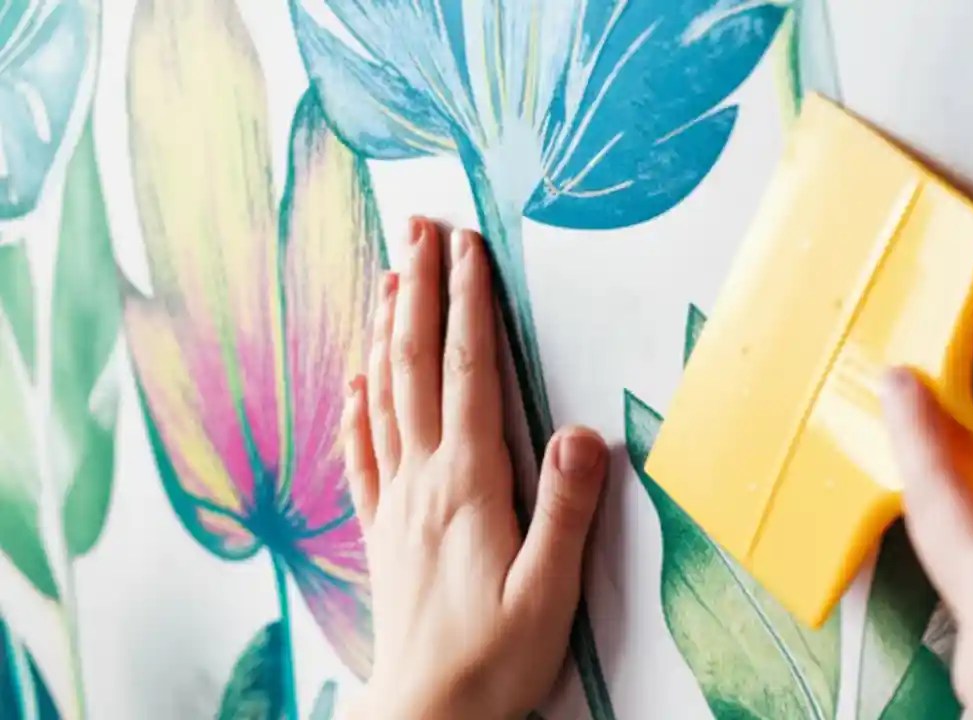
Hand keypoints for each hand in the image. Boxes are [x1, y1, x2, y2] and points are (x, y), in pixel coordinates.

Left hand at [341, 219, 607, 718]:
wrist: (426, 716)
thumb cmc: (494, 659)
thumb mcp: (549, 591)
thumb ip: (567, 509)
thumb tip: (583, 432)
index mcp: (468, 486)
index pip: (466, 374)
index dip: (468, 305)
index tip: (469, 247)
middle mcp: (423, 481)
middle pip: (412, 365)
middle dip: (419, 288)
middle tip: (419, 226)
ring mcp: (395, 501)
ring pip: (382, 395)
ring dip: (385, 328)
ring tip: (389, 274)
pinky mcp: (383, 529)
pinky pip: (360, 452)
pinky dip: (355, 405)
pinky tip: (351, 379)